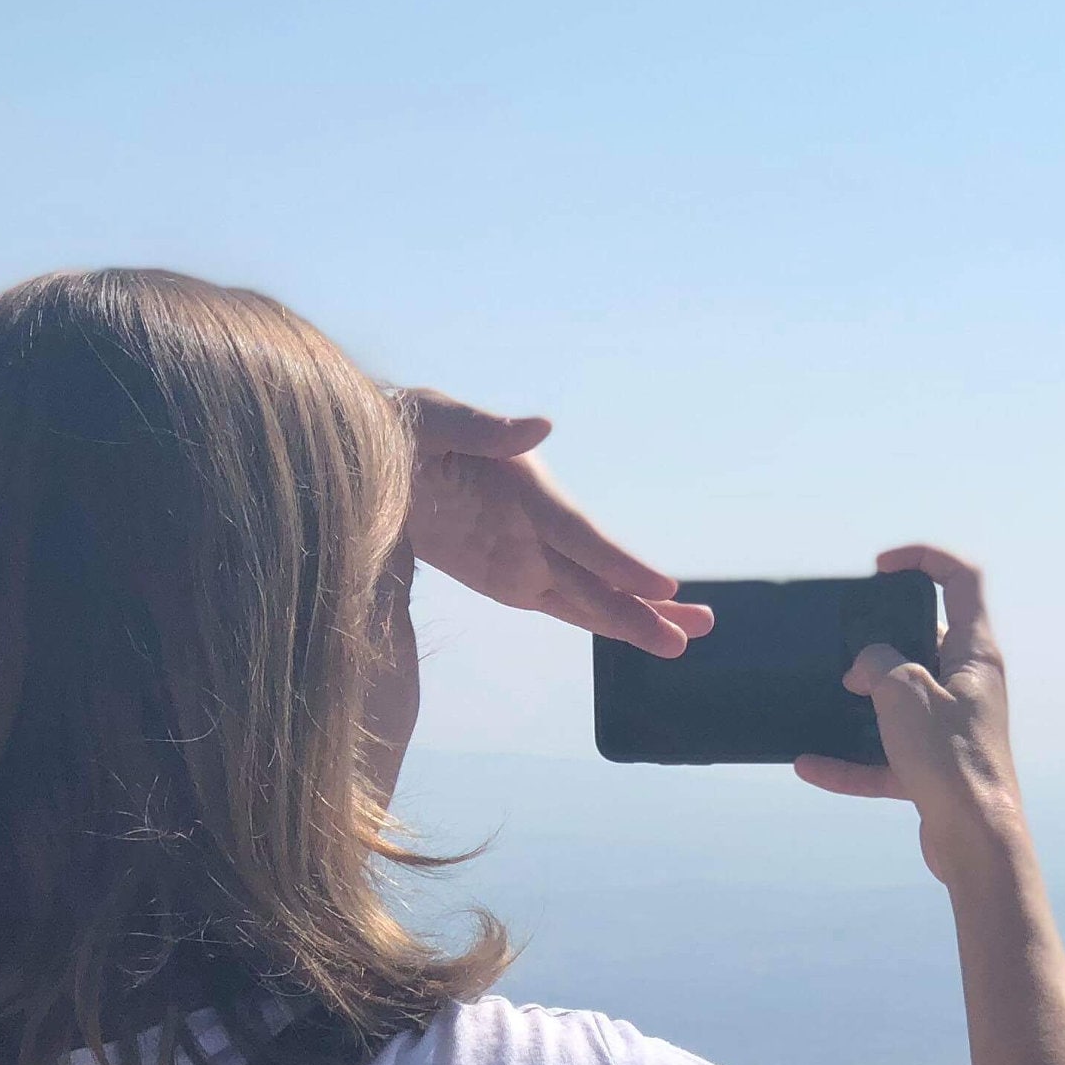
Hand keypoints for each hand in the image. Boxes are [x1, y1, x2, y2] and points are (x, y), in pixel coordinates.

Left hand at [398, 390, 713, 655]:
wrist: (364, 458)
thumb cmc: (397, 428)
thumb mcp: (432, 421)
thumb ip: (482, 428)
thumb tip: (539, 428)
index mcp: (523, 487)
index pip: (578, 533)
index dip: (619, 562)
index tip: (663, 586)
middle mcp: (536, 524)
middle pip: (598, 574)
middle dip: (645, 605)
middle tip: (700, 627)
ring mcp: (525, 554)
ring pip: (588, 596)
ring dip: (632, 620)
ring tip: (681, 644)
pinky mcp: (506, 576)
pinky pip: (557, 604)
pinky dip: (594, 619)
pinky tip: (634, 633)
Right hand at [793, 544, 1026, 886]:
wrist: (974, 839)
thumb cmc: (953, 759)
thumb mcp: (905, 692)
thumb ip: (879, 663)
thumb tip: (863, 667)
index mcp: (975, 653)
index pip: (961, 580)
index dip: (924, 559)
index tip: (881, 567)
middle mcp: (967, 686)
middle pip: (925, 642)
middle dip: (881, 641)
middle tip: (845, 644)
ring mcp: (950, 728)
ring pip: (900, 701)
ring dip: (862, 703)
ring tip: (825, 697)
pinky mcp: (933, 769)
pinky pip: (883, 757)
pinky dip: (850, 761)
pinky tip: (811, 764)